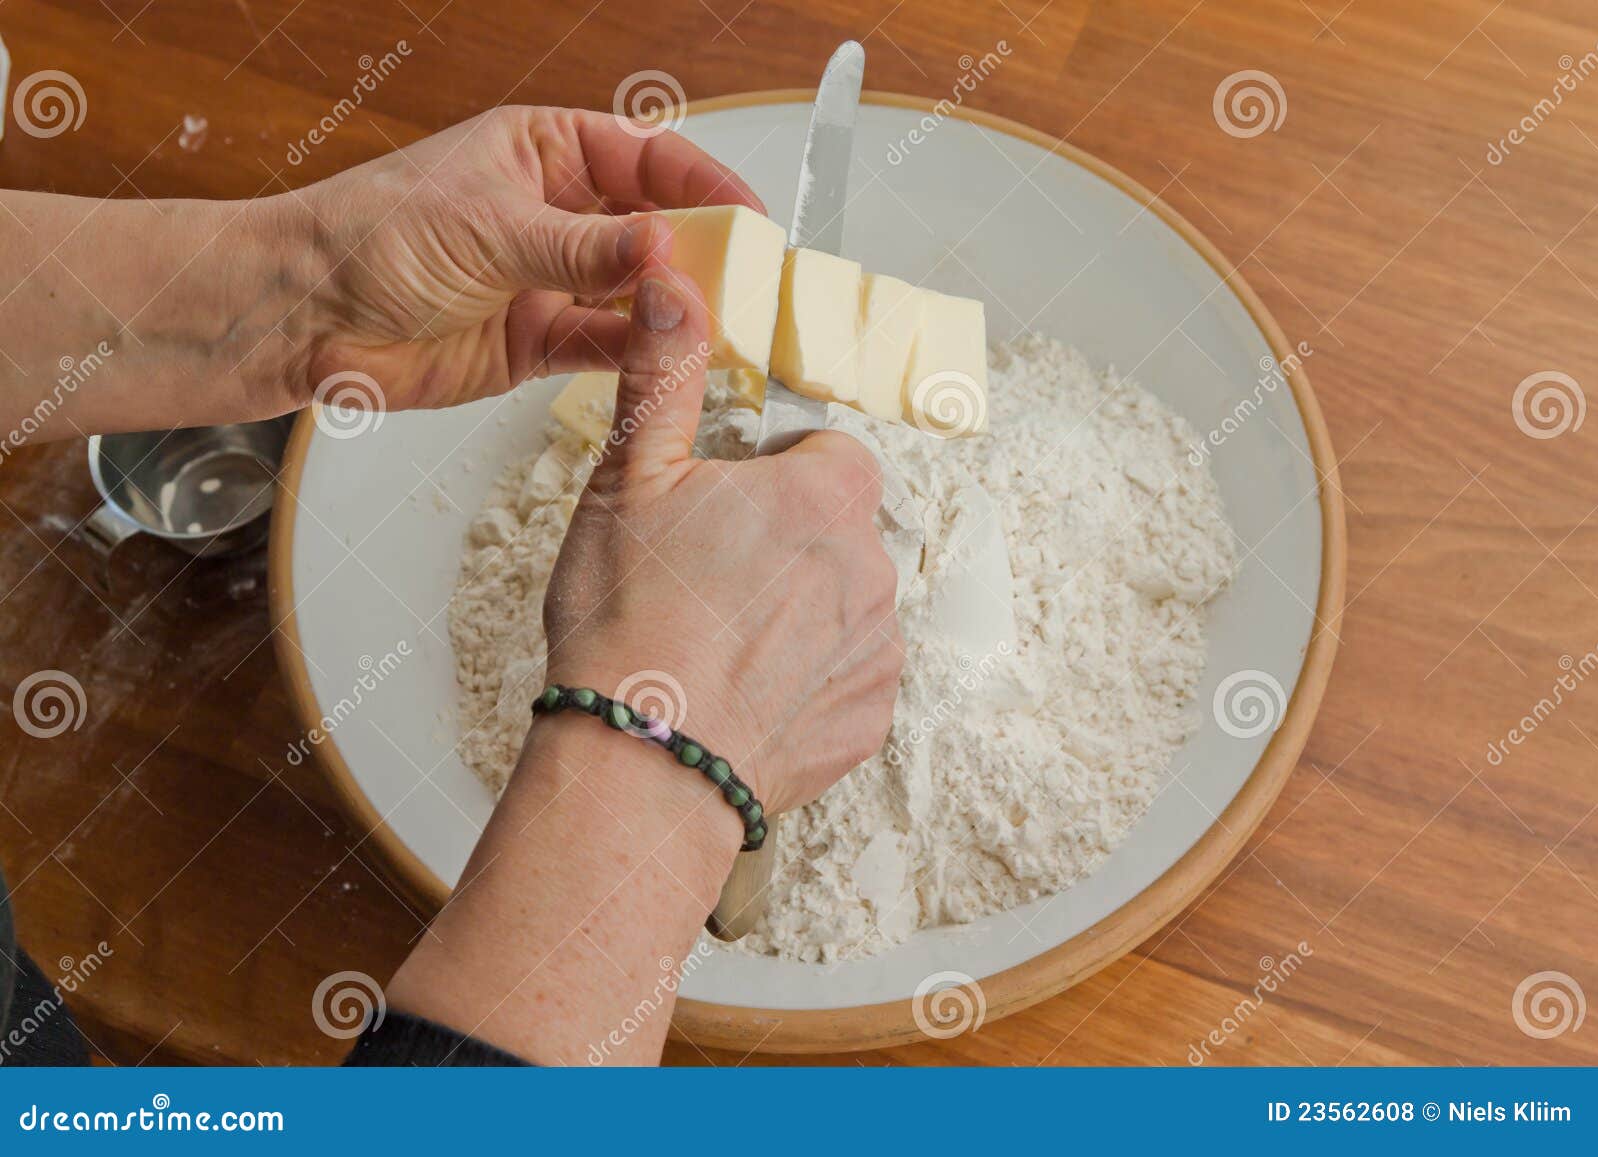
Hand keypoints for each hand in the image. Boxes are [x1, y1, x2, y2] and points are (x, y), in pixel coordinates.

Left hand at [295, 107, 762, 410]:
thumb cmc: (372, 237)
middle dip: (702, 250)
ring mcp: (551, 280)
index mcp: (543, 151)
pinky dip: (642, 354)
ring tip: (725, 326)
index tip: (751, 217)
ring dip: (677, 308)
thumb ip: (585, 246)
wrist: (306, 317)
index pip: (646, 157)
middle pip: (653, 225)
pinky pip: (608, 347)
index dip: (704, 184)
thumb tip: (666, 246)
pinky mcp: (538, 342)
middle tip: (751, 280)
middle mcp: (555, 213)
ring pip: (638, 292)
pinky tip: (673, 358)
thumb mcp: (491, 227)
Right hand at [542, 270, 904, 816]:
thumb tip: (672, 286)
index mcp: (825, 495)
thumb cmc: (631, 620)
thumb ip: (664, 374)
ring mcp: (877, 646)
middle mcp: (871, 565)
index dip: (777, 476)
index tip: (729, 508)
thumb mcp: (631, 476)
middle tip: (709, 581)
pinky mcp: (870, 716)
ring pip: (846, 605)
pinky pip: (847, 679)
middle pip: (839, 532)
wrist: (642, 760)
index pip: (831, 456)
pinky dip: (808, 682)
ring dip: (801, 614)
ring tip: (720, 644)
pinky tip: (743, 694)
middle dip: (788, 546)